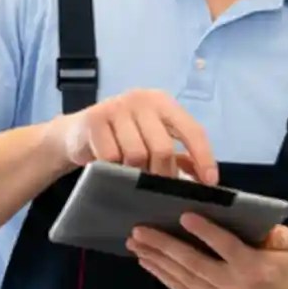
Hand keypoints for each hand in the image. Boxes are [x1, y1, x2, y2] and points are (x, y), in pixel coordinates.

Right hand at [47, 89, 218, 184]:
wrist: (77, 132)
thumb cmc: (123, 138)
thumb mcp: (153, 139)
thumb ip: (180, 155)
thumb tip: (206, 180)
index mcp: (163, 102)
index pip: (192, 130)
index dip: (203, 157)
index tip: (210, 183)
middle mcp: (142, 99)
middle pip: (163, 147)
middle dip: (163, 174)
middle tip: (159, 189)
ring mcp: (116, 107)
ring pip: (136, 155)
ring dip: (136, 174)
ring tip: (132, 178)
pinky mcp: (94, 120)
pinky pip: (111, 157)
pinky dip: (114, 170)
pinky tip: (112, 169)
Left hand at [127, 214, 287, 288]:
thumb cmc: (281, 262)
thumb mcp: (286, 241)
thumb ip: (270, 229)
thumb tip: (241, 212)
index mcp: (256, 267)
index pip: (226, 247)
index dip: (205, 232)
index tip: (183, 215)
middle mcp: (236, 288)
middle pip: (195, 264)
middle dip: (164, 245)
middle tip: (140, 230)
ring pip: (184, 278)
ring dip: (156, 259)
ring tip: (135, 243)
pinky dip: (163, 275)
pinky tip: (147, 261)